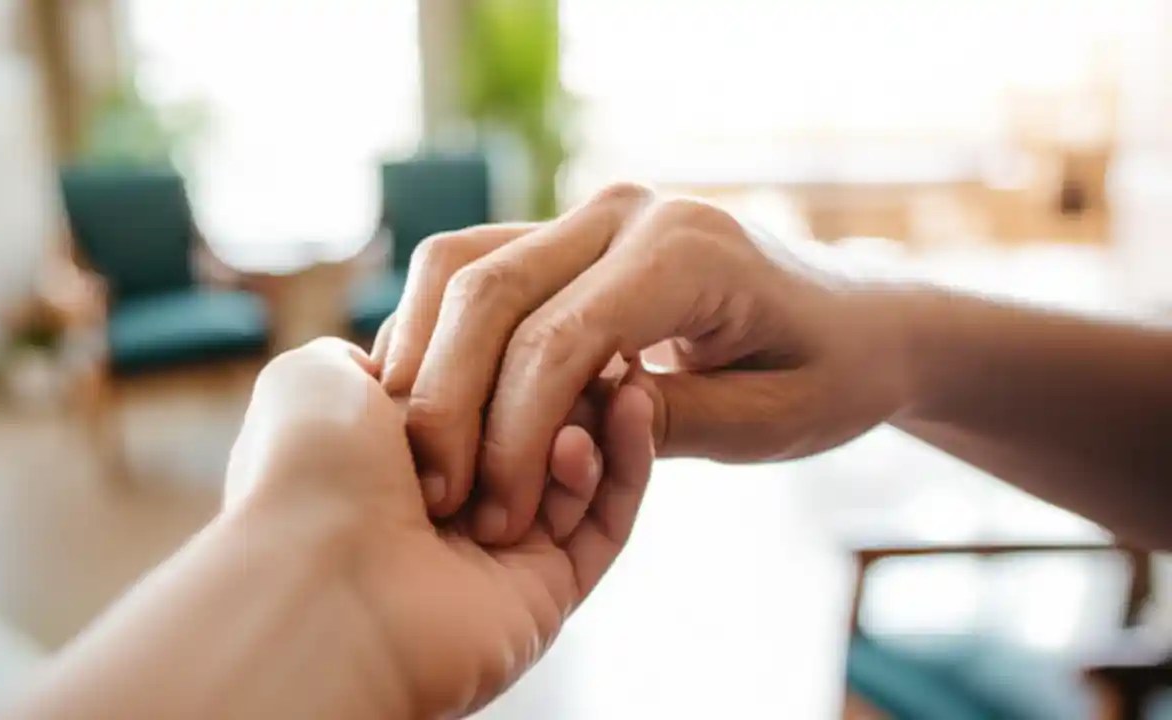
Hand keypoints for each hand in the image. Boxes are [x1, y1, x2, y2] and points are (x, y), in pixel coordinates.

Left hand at [228, 338, 654, 716]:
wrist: (323, 578)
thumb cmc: (313, 468)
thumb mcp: (315, 377)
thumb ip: (378, 351)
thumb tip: (432, 344)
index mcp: (395, 448)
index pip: (481, 378)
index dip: (511, 339)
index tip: (544, 295)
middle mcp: (449, 496)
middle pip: (537, 417)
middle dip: (565, 374)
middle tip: (590, 337)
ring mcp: (500, 544)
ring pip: (579, 466)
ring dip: (595, 412)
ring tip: (611, 374)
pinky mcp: (548, 587)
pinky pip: (608, 522)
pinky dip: (625, 460)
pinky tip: (628, 402)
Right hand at [375, 184, 909, 543]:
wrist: (851, 318)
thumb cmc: (827, 374)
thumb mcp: (770, 422)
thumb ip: (667, 425)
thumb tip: (559, 431)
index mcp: (686, 251)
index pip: (559, 340)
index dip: (511, 434)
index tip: (493, 516)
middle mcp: (626, 212)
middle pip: (487, 291)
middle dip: (445, 399)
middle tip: (433, 495)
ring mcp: (588, 215)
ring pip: (459, 266)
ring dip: (422, 357)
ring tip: (414, 451)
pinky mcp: (564, 236)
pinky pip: (473, 269)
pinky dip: (436, 332)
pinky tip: (428, 404)